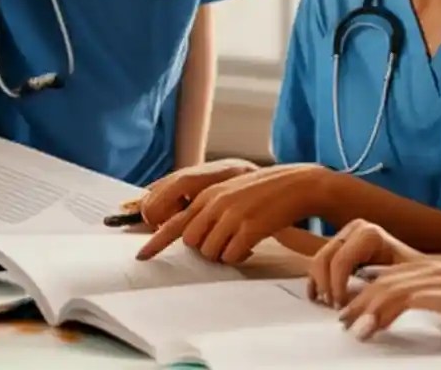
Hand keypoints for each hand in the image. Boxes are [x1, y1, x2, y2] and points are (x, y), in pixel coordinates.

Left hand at [136, 163, 330, 263]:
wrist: (298, 184)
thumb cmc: (265, 192)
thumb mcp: (231, 193)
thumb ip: (209, 209)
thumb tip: (191, 236)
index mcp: (208, 194)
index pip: (174, 222)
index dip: (156, 242)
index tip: (141, 256)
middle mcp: (215, 203)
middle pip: (192, 243)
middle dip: (205, 248)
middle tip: (226, 241)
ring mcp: (232, 215)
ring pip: (210, 252)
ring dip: (224, 253)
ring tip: (241, 241)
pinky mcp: (250, 227)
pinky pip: (231, 256)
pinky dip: (240, 255)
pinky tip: (251, 244)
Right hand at [307, 218, 421, 307]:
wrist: (421, 267)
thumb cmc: (415, 275)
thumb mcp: (402, 281)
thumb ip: (378, 292)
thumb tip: (356, 311)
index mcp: (369, 234)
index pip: (340, 261)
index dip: (337, 287)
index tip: (341, 307)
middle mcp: (356, 228)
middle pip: (324, 260)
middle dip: (327, 287)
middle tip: (335, 308)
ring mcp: (346, 234)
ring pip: (318, 261)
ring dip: (320, 285)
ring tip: (333, 304)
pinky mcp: (340, 244)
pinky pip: (319, 261)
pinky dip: (316, 280)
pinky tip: (319, 296)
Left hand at [338, 261, 440, 346]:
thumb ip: (434, 304)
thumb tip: (407, 315)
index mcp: (437, 270)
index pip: (389, 275)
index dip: (365, 292)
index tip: (351, 313)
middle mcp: (436, 268)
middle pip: (383, 279)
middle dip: (358, 300)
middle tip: (343, 321)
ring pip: (389, 287)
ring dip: (365, 308)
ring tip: (352, 328)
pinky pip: (407, 299)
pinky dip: (385, 312)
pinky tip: (375, 327)